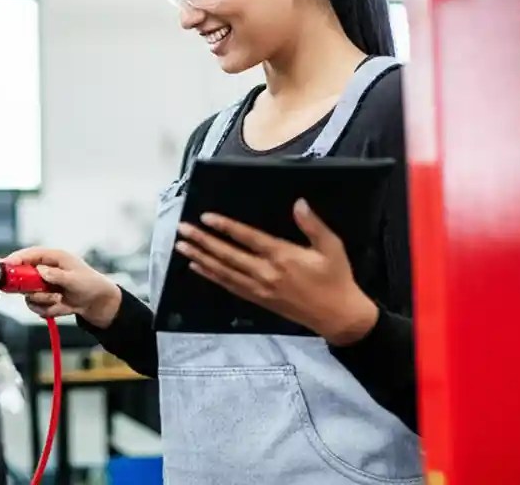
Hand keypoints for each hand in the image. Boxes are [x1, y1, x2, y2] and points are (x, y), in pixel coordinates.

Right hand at [0, 247, 122, 327]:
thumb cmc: (91, 284)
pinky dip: (46, 309)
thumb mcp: (75, 278)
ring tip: (58, 298)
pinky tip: (59, 306)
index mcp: (53, 258)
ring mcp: (42, 285)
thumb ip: (57, 275)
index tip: (5, 265)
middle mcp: (44, 270)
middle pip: (22, 275)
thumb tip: (41, 271)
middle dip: (26, 285)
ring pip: (28, 294)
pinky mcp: (43, 299)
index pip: (30, 254)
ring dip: (42, 300)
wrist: (97, 303)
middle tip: (36, 290)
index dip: (16, 258)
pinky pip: (35, 306)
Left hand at [174, 199, 378, 345]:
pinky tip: (198, 267)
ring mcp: (259, 289)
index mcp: (283, 256)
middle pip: (227, 255)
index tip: (206, 217)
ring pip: (223, 272)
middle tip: (182, 229)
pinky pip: (229, 286)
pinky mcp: (258, 300)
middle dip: (203, 241)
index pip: (247, 238)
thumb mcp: (332, 247)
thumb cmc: (336, 278)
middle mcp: (266, 273)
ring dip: (201, 257)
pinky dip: (211, 276)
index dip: (225, 227)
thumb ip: (313, 225)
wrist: (338, 317)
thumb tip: (299, 203)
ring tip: (182, 246)